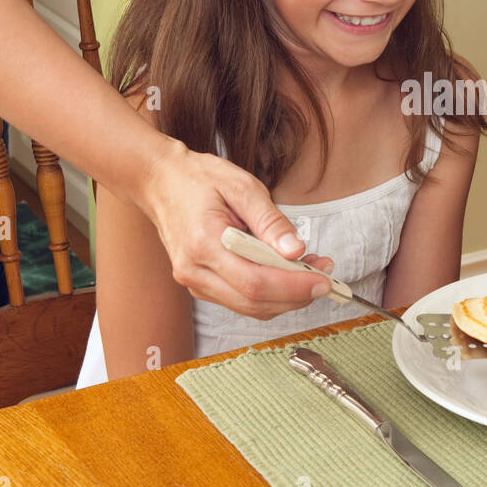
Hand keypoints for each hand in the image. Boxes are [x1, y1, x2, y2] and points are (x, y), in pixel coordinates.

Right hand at [136, 138, 335, 318]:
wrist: (160, 182)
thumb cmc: (200, 179)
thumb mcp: (242, 186)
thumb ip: (270, 220)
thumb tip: (296, 250)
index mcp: (203, 244)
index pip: (255, 282)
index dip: (294, 287)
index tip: (323, 280)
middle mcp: (194, 271)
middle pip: (254, 302)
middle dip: (296, 295)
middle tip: (326, 277)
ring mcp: (194, 282)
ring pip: (249, 307)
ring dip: (286, 297)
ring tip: (311, 271)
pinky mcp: (200, 285)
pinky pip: (240, 300)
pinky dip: (269, 294)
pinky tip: (287, 274)